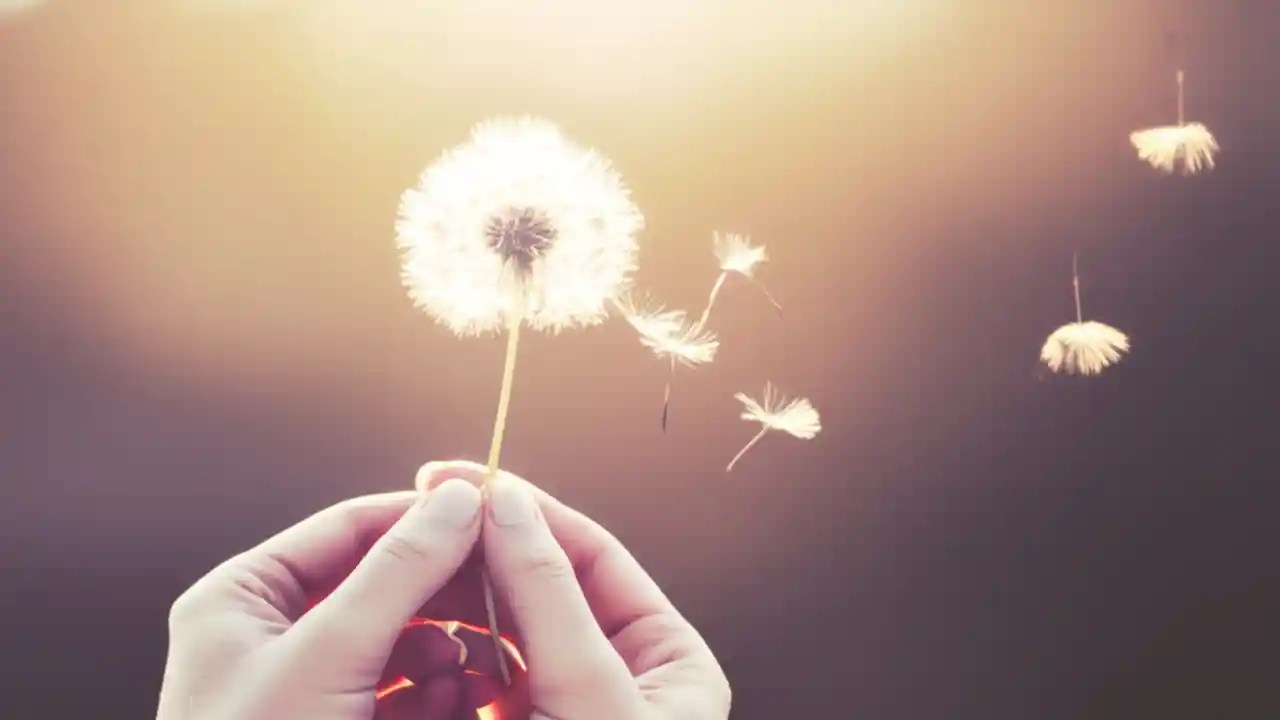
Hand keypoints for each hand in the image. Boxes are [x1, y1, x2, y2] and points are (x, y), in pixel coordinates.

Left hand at [156, 479, 507, 719]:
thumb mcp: (328, 657)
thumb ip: (396, 573)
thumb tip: (456, 500)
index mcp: (242, 599)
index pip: (348, 528)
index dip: (422, 518)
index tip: (490, 514)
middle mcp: (270, 636)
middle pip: (380, 584)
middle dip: (443, 597)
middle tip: (504, 594)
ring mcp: (304, 689)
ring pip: (399, 642)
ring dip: (447, 651)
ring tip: (482, 668)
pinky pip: (401, 695)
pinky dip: (438, 695)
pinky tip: (466, 702)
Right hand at [419, 461, 731, 719]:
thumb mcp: (590, 696)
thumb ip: (550, 599)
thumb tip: (508, 504)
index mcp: (668, 662)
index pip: (593, 557)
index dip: (525, 510)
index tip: (461, 479)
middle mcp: (618, 679)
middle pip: (541, 588)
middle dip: (480, 553)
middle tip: (418, 517)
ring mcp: (565, 708)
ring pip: (502, 633)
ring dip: (453, 606)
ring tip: (405, 574)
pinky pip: (475, 681)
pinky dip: (444, 662)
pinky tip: (415, 648)